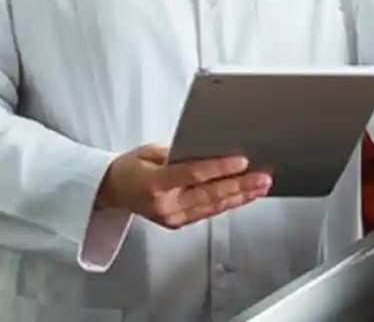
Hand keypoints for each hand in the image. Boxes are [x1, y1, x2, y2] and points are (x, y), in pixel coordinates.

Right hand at [95, 144, 271, 228]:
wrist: (111, 191)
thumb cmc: (129, 168)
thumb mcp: (151, 151)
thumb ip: (179, 153)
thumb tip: (209, 150)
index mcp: (155, 184)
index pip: (194, 174)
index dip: (220, 168)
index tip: (242, 161)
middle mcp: (165, 205)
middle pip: (210, 194)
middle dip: (240, 185)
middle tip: (262, 177)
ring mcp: (172, 217)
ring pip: (213, 206)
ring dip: (240, 196)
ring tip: (260, 187)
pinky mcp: (178, 222)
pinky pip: (207, 212)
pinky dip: (227, 203)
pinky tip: (242, 196)